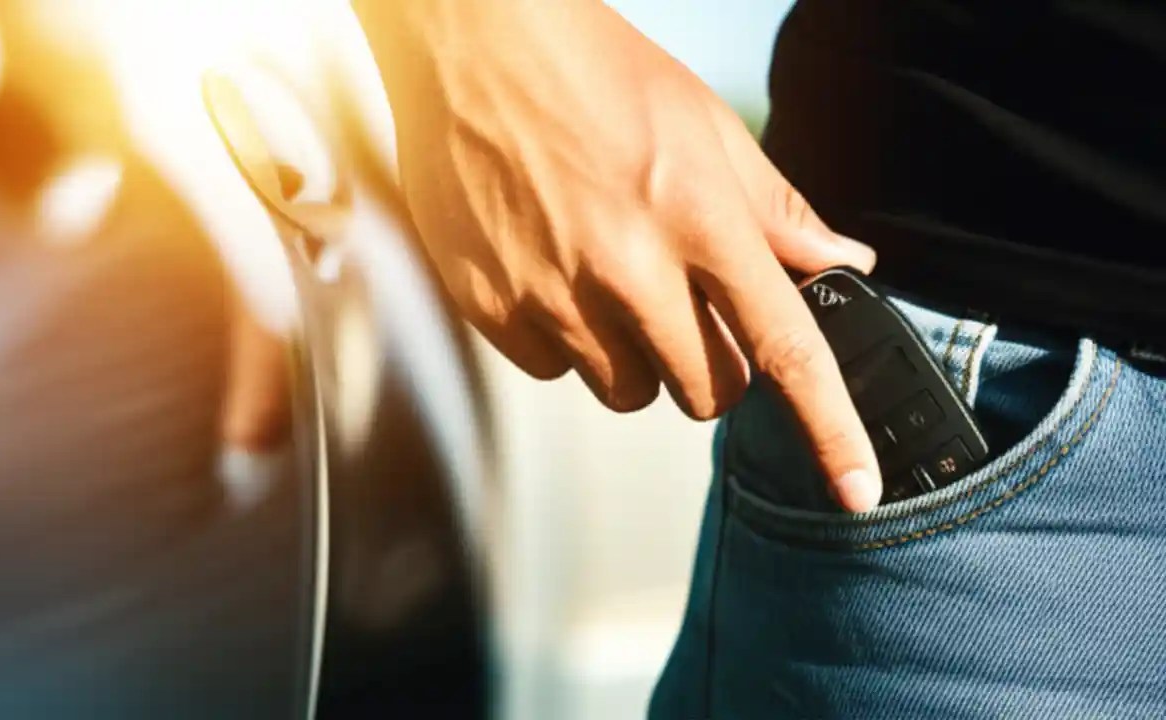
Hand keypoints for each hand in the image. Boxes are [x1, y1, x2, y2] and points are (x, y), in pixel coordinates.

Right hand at [353, 0, 881, 510]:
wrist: (474, 44)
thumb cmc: (596, 72)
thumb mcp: (705, 126)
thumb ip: (776, 209)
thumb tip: (840, 263)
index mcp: (699, 216)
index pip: (784, 346)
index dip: (831, 428)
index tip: (858, 489)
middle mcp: (629, 266)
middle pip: (706, 392)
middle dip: (711, 367)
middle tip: (685, 308)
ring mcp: (553, 293)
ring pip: (628, 391)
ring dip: (634, 356)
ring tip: (607, 277)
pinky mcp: (493, 306)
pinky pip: (552, 370)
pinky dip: (563, 339)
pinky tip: (551, 271)